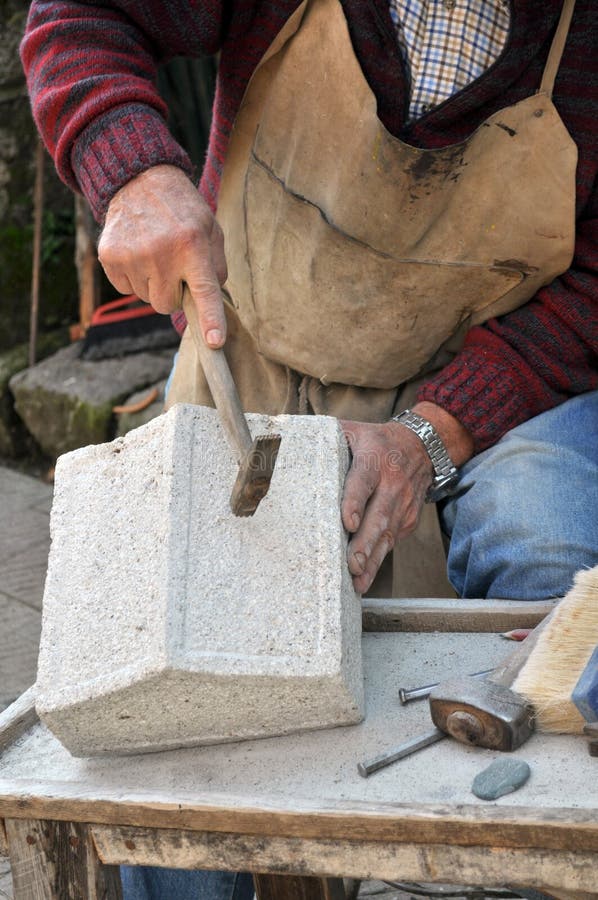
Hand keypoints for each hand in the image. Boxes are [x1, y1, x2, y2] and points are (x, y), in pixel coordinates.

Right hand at [98, 164, 227, 346]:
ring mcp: (132, 256)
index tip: (214, 342)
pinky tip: (137, 253)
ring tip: (154, 253)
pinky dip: (133, 278)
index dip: (210, 319)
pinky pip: (126, 290)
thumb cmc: (182, 212)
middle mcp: (162, 253)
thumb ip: (216, 268)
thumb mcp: (211, 231)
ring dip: (152, 284)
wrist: (139, 180)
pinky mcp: (109, 257)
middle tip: (173, 266)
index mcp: (193, 247)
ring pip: (146, 299)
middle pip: (167, 305)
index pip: (205, 291)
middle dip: (172, 292)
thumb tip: (208, 305)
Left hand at [340, 419, 433, 593]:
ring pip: (388, 534)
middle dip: (365, 543)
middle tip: (352, 565)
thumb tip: (288, 443)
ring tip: (359, 581)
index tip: (348, 523)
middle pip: (378, 516)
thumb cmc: (376, 441)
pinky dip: (379, 559)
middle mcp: (392, 482)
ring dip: (373, 560)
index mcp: (373, 459)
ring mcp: (403, 503)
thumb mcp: (354, 431)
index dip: (355, 501)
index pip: (363, 481)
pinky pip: (393, 540)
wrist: (422, 446)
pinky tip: (365, 577)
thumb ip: (327, 438)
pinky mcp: (409, 518)